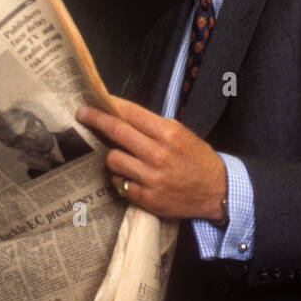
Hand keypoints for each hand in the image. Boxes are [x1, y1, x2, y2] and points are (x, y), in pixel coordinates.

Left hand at [76, 96, 227, 220]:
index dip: (109, 105)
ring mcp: (152, 178)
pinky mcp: (148, 198)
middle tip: (82, 114)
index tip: (93, 101)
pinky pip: (119, 184)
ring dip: (113, 155)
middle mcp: (158, 154)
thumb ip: (154, 126)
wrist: (217, 192)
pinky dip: (120, 178)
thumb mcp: (182, 134)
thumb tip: (123, 116)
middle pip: (117, 132)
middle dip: (95, 119)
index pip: (131, 113)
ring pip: (113, 159)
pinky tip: (129, 176)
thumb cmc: (198, 160)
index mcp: (168, 133)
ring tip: (122, 157)